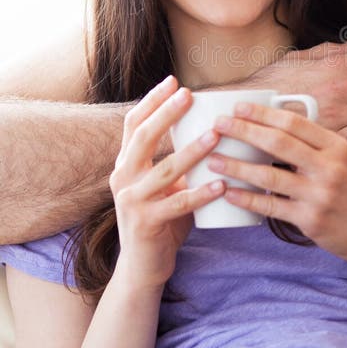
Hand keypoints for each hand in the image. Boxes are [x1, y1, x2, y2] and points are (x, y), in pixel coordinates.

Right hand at [110, 76, 223, 289]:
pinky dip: (201, 193)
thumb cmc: (162, 219)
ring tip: (215, 135)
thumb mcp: (164, 185)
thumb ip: (177, 161)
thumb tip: (213, 128)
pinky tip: (221, 184)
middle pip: (143, 137)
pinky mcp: (146, 224)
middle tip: (190, 96)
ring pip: (164, 170)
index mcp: (126, 164)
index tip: (173, 81)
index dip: (152, 100)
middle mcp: (123, 178)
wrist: (142, 266)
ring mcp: (132, 201)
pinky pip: (177, 204)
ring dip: (192, 151)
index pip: (134, 124)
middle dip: (167, 113)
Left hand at [207, 101, 346, 263]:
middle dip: (244, 131)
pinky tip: (228, 193)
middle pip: (279, 143)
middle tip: (219, 125)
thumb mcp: (338, 158)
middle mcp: (329, 167)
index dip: (263, 113)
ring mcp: (319, 195)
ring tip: (212, 161)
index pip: (294, 122)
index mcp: (335, 146)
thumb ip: (310, 141)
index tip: (237, 107)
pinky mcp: (310, 220)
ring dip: (237, 167)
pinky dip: (246, 199)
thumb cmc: (346, 189)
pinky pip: (270, 207)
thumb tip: (269, 120)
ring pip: (269, 176)